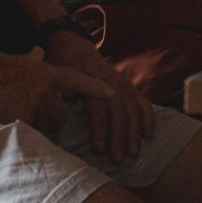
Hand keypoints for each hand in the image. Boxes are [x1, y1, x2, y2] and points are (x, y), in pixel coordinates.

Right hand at [0, 50, 114, 138]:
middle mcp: (43, 90)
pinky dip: (22, 132)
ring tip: (17, 116)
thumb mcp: (14, 59)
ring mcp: (31, 106)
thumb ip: (31, 60)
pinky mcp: (16, 121)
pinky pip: (27, 133)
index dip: (96, 88)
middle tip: (36, 115)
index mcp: (45, 73)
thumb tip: (38, 53)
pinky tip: (7, 122)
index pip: (77, 82)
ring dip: (37, 127)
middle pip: (61, 115)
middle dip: (53, 119)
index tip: (112, 94)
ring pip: (44, 127)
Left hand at [43, 31, 153, 163]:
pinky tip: (148, 133)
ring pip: (132, 107)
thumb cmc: (60, 65)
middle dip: (120, 136)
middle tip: (117, 158)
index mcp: (89, 79)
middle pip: (119, 110)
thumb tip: (55, 122)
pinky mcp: (127, 84)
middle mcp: (109, 79)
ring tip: (132, 152)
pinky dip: (147, 116)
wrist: (71, 44)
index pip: (98, 107)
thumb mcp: (53, 76)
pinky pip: (142, 100)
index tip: (99, 150)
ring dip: (134, 131)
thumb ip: (56, 95)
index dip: (100, 129)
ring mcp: (121, 81)